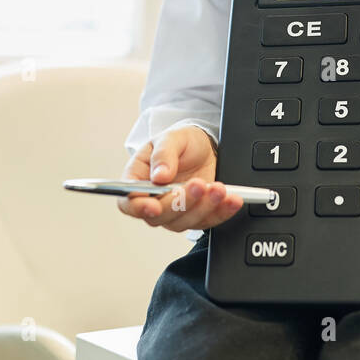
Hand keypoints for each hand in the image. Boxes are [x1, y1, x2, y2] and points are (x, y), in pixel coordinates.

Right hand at [116, 126, 243, 231]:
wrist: (204, 147)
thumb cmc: (182, 142)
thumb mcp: (172, 138)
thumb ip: (163, 155)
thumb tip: (159, 176)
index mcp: (138, 180)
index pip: (129, 202)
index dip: (138, 207)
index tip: (154, 206)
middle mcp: (154, 200)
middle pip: (159, 216)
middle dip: (181, 202)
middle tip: (198, 185)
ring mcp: (175, 211)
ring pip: (184, 222)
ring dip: (204, 207)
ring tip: (219, 188)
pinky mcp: (196, 216)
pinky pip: (207, 222)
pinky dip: (221, 212)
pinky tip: (231, 200)